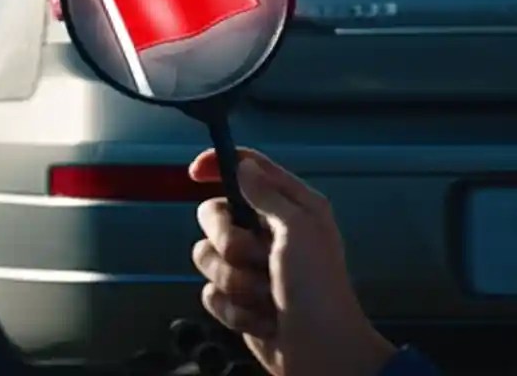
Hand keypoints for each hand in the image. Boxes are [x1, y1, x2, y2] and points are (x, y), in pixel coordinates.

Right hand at [189, 148, 397, 375]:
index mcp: (290, 207)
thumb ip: (268, 193)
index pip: (248, 169)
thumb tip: (244, 166)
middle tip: (258, 257)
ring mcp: (250, 267)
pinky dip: (234, 310)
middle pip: (214, 214)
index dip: (219, 164)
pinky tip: (262, 317)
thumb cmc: (320, 289)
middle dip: (229, 241)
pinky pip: (210, 293)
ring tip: (266, 295)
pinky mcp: (238, 299)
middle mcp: (268, 232)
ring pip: (206, 256)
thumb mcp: (300, 229)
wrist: (321, 351)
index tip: (195, 172)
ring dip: (235, 281)